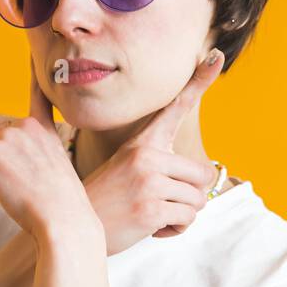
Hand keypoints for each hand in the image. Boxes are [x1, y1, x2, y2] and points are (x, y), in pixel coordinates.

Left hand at [0, 62, 99, 241]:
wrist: (63, 219)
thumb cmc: (62, 207)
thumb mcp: (56, 170)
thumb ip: (36, 153)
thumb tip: (14, 153)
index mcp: (45, 128)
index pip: (36, 91)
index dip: (32, 64)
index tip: (31, 30)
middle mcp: (26, 124)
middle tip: (20, 180)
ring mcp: (7, 134)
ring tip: (15, 186)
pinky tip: (2, 187)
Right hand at [83, 49, 225, 253]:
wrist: (71, 228)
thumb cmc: (104, 201)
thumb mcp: (125, 169)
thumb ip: (155, 163)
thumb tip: (199, 174)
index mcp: (142, 144)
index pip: (175, 107)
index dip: (199, 81)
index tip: (215, 57)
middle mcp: (146, 157)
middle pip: (203, 174)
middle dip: (190, 195)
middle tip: (163, 202)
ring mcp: (149, 183)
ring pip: (198, 200)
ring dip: (181, 214)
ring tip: (153, 215)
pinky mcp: (151, 210)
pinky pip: (187, 219)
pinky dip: (175, 229)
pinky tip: (152, 228)